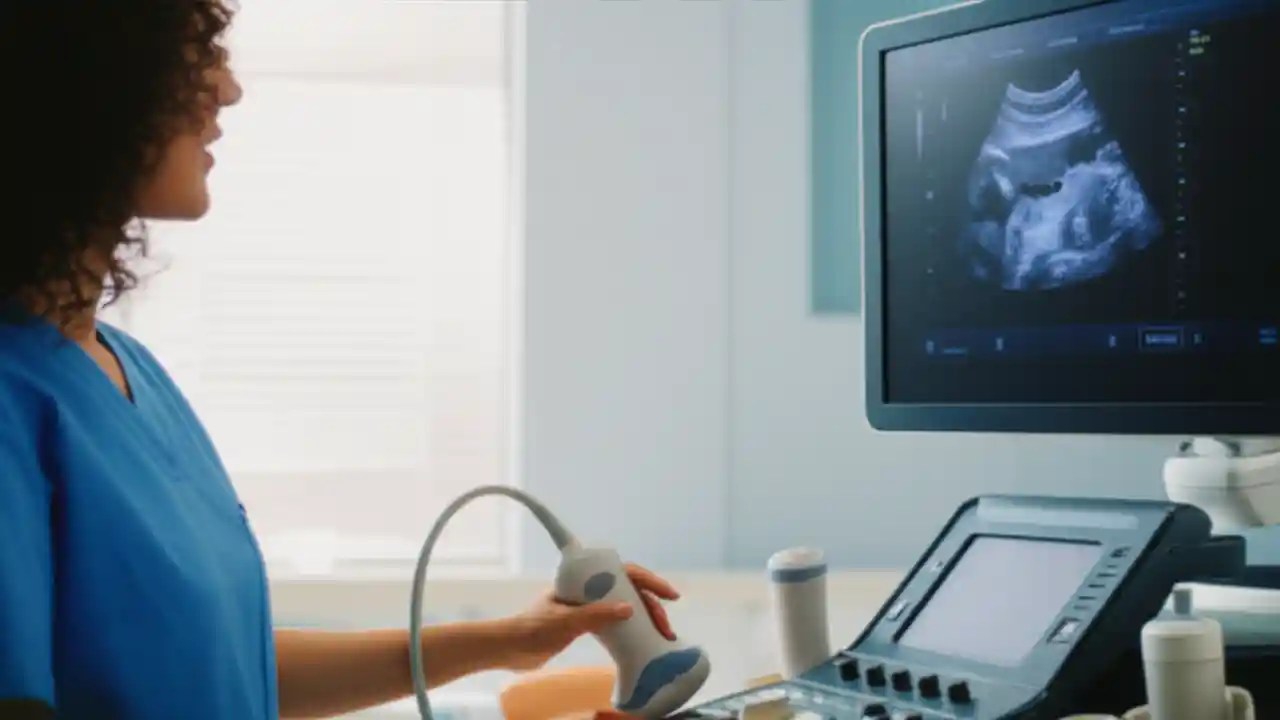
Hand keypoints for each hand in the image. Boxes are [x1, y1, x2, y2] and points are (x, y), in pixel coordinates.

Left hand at [504, 564, 679, 671]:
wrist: (509, 649)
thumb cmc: (531, 630)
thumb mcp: (565, 622)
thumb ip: (595, 615)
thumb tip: (630, 609)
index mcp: (582, 577)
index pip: (623, 571)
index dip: (648, 579)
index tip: (668, 593)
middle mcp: (587, 588)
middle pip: (629, 589)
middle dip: (651, 605)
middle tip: (666, 625)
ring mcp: (587, 605)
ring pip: (624, 606)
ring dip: (644, 618)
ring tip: (661, 634)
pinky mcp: (584, 623)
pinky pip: (615, 622)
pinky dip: (630, 630)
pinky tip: (642, 640)